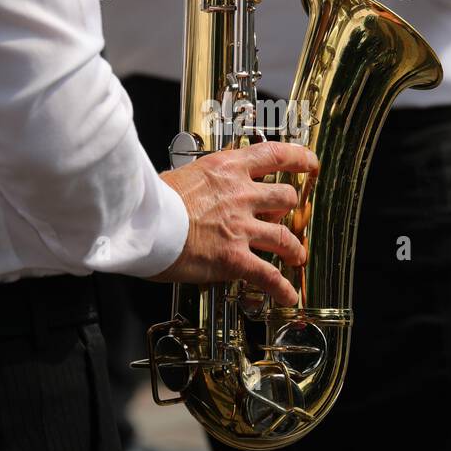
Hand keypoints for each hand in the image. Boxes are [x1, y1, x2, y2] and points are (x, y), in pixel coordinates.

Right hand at [151, 140, 318, 306]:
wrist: (143, 224)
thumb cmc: (151, 201)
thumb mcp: (181, 175)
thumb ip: (200, 181)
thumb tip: (196, 185)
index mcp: (227, 170)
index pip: (274, 155)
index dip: (298, 158)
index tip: (307, 162)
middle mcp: (241, 195)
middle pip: (285, 197)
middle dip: (290, 208)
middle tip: (288, 215)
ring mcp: (241, 228)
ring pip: (284, 237)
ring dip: (294, 248)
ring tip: (296, 255)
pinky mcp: (235, 259)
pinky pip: (268, 276)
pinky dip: (281, 288)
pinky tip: (287, 294)